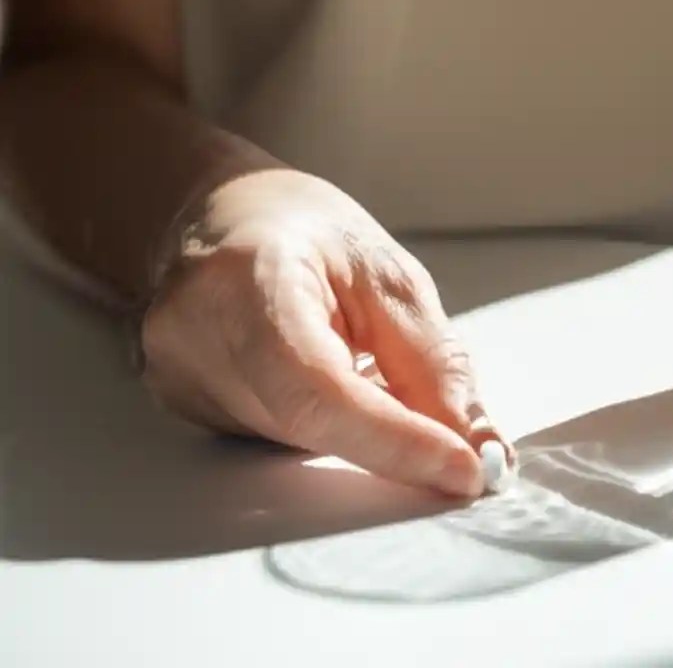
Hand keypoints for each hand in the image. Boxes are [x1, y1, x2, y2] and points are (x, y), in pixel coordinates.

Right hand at [141, 170, 504, 495]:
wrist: (226, 219)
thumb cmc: (306, 234)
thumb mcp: (392, 279)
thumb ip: (434, 366)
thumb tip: (476, 450)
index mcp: (247, 281)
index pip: (318, 390)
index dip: (394, 441)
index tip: (464, 468)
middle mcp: (194, 338)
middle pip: (312, 427)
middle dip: (397, 446)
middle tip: (463, 456)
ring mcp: (180, 380)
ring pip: (302, 443)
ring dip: (363, 433)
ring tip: (374, 369)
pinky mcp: (188, 410)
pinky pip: (282, 440)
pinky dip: (330, 429)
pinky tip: (333, 381)